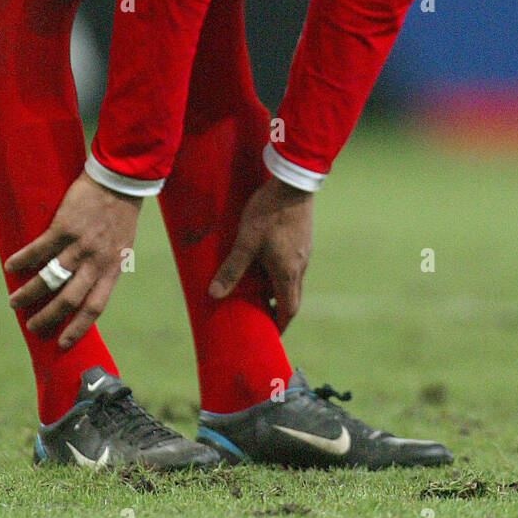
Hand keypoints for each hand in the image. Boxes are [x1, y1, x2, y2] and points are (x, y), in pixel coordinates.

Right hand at [5, 171, 141, 348]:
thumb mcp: (122, 244)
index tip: (62, 343)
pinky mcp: (65, 226)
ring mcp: (80, 244)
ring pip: (50, 278)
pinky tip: (10, 266)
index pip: (95, 307)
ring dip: (29, 293)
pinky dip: (23, 260)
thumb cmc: (121, 211)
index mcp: (112, 268)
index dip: (78, 327)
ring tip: (14, 301)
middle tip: (31, 326)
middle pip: (69, 299)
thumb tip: (89, 282)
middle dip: (47, 317)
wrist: (121, 178)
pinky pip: (39, 250)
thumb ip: (106, 264)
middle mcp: (96, 261)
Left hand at [209, 177, 312, 331]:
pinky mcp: (302, 238)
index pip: (288, 310)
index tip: (269, 333)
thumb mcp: (246, 241)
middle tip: (260, 314)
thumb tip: (214, 294)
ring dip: (278, 288)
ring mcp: (303, 251)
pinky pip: (293, 264)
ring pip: (293, 279)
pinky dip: (281, 272)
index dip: (279, 324)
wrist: (293, 184)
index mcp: (287, 273)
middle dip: (277, 309)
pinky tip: (266, 260)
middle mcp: (300, 266)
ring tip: (257, 288)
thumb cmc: (269, 213)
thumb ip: (232, 268)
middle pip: (292, 297)